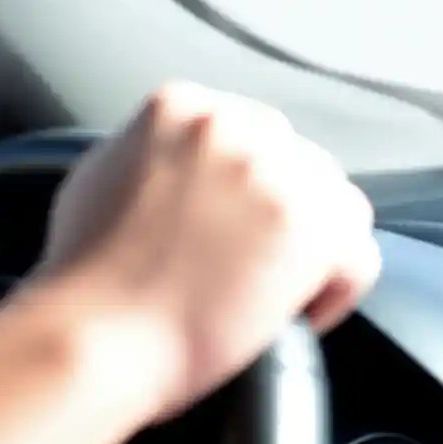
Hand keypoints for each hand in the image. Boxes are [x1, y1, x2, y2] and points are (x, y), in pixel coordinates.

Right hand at [34, 83, 379, 417]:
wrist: (91, 337)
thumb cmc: (82, 275)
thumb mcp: (100, 173)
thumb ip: (151, 152)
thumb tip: (178, 165)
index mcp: (182, 105)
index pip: (252, 131)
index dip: (249, 188)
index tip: (235, 226)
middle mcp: (234, 126)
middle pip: (299, 162)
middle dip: (283, 212)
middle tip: (254, 262)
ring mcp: (277, 174)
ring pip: (337, 204)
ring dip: (315, 247)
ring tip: (274, 289)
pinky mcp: (310, 229)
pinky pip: (360, 256)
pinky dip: (336, 292)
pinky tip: (295, 314)